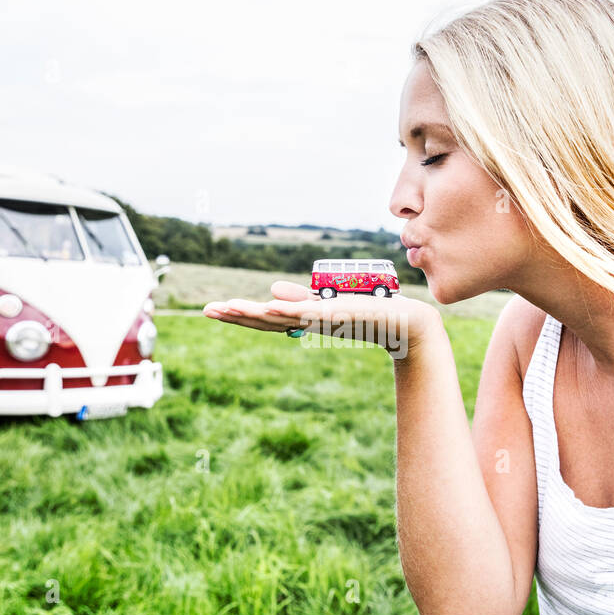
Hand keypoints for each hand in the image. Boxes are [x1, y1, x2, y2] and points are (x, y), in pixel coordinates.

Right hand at [203, 281, 442, 358]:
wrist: (406, 324)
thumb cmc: (371, 314)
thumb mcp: (329, 302)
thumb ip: (300, 297)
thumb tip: (271, 289)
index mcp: (305, 319)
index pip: (265, 318)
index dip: (239, 314)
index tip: (213, 310)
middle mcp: (310, 322)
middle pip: (266, 320)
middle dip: (237, 315)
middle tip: (207, 310)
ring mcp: (324, 320)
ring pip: (283, 317)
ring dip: (254, 312)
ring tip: (228, 307)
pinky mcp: (342, 314)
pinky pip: (312, 312)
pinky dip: (290, 309)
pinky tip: (271, 305)